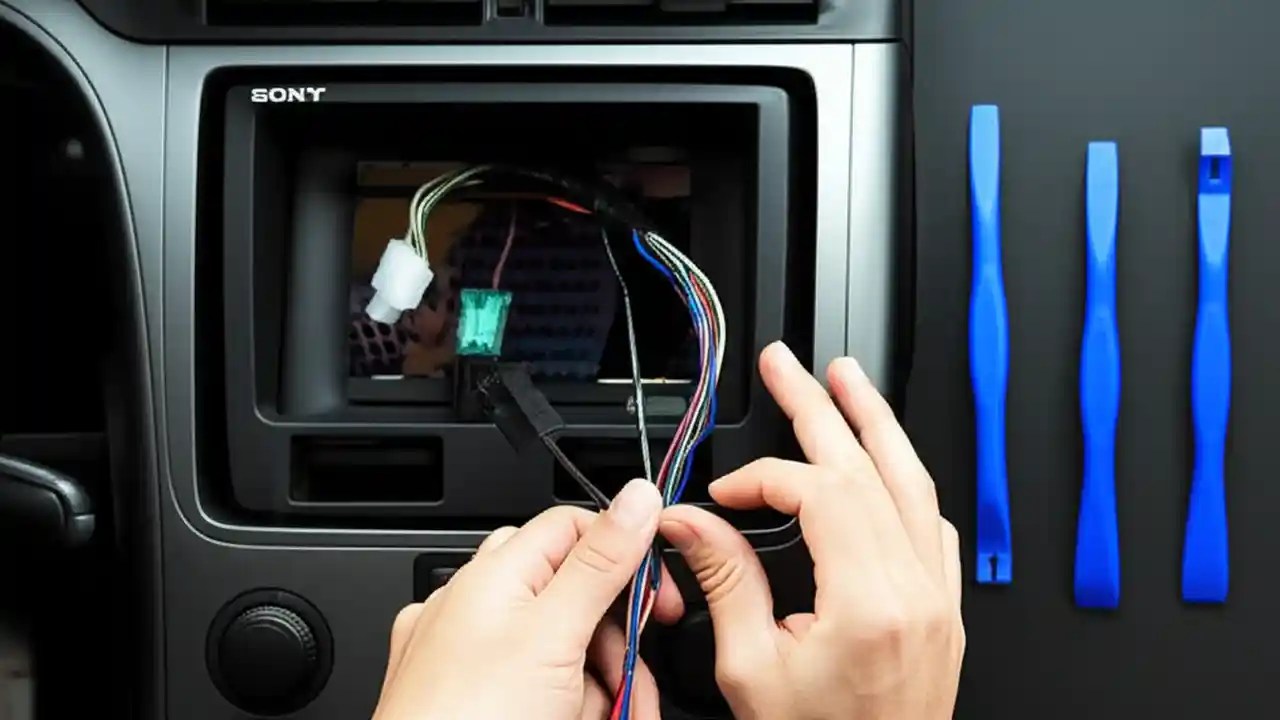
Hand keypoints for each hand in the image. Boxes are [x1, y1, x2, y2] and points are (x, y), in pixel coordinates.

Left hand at [373, 480, 683, 719]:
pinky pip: (533, 682)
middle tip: (622, 675)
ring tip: (588, 713)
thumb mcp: (554, 634)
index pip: (575, 527)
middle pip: (574, 593)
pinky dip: (561, 702)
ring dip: (593, 680)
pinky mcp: (470, 693)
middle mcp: (474, 603)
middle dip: (611, 639)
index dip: (623, 555)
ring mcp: (467, 652)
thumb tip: (636, 496)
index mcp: (495, 572)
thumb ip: (599, 562)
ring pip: (560, 647)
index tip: (654, 597)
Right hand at [660, 342, 963, 719]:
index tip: (725, 492)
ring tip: (847, 378)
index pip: (818, 494)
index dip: (763, 477)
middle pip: (869, 466)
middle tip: (788, 364)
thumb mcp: (751, 669)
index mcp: (868, 603)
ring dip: (877, 424)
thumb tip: (691, 521)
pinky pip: (934, 525)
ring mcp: (938, 597)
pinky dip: (905, 483)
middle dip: (821, 405)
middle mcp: (915, 590)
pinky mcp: (944, 609)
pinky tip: (887, 464)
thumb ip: (724, 580)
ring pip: (914, 482)